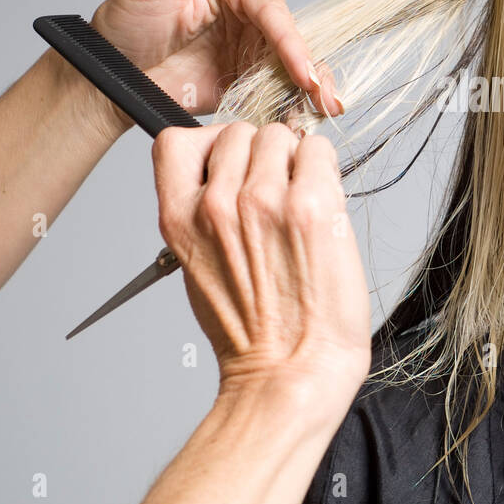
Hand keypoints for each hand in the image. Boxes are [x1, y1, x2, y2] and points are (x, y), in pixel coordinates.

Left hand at [89, 0, 342, 130]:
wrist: (109, 80)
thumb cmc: (124, 24)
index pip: (272, 8)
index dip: (289, 39)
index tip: (301, 67)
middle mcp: (251, 13)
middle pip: (294, 38)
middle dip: (312, 67)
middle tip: (325, 97)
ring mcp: (252, 48)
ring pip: (295, 66)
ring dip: (314, 89)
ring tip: (324, 111)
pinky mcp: (249, 80)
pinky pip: (280, 91)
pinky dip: (296, 106)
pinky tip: (307, 121)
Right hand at [152, 121, 371, 396]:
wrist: (291, 370)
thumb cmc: (252, 331)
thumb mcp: (199, 266)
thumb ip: (204, 213)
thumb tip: (232, 173)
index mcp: (180, 218)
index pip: (177, 140)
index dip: (209, 144)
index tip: (231, 162)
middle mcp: (218, 203)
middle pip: (240, 132)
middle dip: (262, 155)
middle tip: (278, 192)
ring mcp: (266, 201)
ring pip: (282, 136)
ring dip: (296, 160)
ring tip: (302, 203)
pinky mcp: (313, 206)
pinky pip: (321, 151)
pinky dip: (326, 170)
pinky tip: (324, 206)